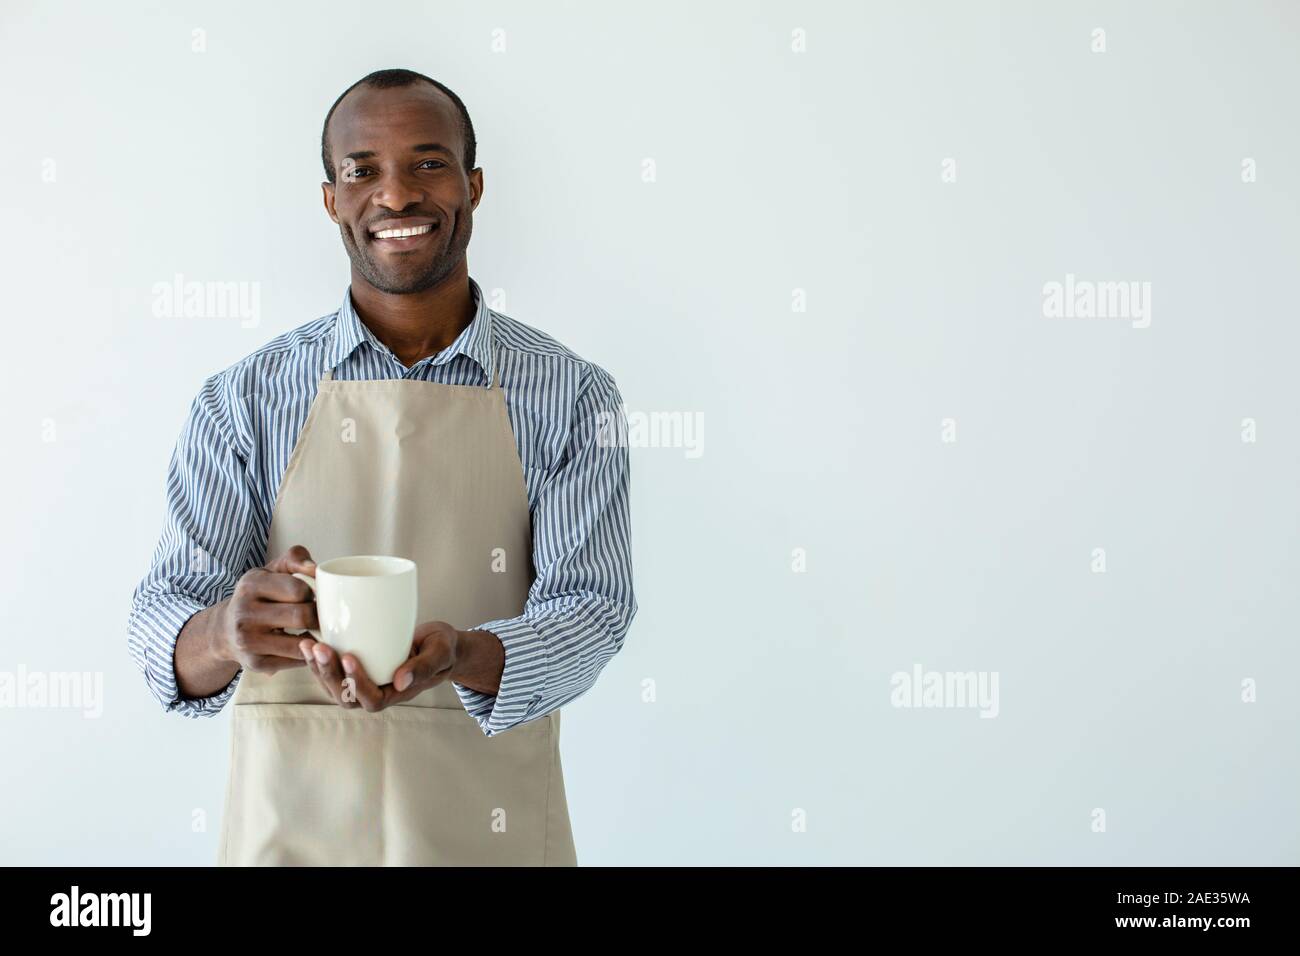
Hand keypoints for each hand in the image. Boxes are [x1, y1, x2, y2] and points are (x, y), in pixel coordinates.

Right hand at [212, 545, 318, 674]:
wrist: (225, 629)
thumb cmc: (259, 595)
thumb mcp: (272, 570)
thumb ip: (295, 558)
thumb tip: (314, 568)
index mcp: (251, 585)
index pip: (298, 589)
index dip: (314, 593)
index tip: (316, 596)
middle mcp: (244, 613)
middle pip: (301, 616)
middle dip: (318, 616)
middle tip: (323, 615)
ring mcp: (248, 641)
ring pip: (300, 644)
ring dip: (317, 638)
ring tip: (319, 630)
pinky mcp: (255, 663)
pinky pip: (295, 661)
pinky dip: (307, 654)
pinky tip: (307, 645)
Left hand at [299, 621, 462, 711]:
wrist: (436, 644)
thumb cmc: (440, 648)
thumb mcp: (440, 653)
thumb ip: (424, 667)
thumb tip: (401, 681)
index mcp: (395, 694)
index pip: (371, 699)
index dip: (357, 682)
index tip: (349, 656)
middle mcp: (375, 693)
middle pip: (345, 696)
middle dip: (329, 673)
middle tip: (319, 647)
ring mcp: (363, 683)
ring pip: (333, 686)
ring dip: (318, 668)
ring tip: (308, 645)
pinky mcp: (354, 670)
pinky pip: (331, 672)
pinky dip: (318, 660)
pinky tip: (308, 642)